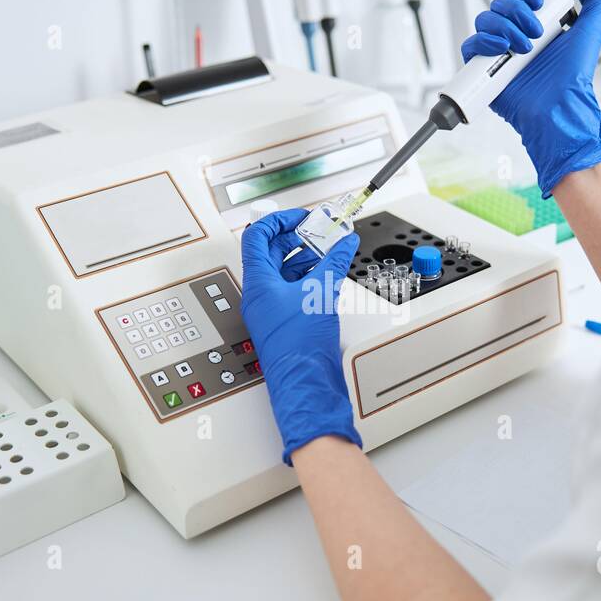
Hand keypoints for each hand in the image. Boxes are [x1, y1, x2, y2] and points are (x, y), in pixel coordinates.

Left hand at [240, 209, 362, 464]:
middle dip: (296, 238)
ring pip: (284, 271)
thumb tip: (344, 242)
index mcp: (257, 283)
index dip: (278, 221)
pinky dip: (309, 276)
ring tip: (328, 249)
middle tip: (320, 230)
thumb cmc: (300, 347)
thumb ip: (333, 262)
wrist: (306, 383)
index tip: (301, 217)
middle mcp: (260, 294)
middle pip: (270, 252)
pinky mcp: (285, 321)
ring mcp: (271, 309)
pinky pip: (293, 289)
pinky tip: (328, 273)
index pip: (257, 237)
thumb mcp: (320, 293)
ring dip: (305, 257)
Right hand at [461, 0, 600, 197]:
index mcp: (536, 24)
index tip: (539, 3)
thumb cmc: (574, 75)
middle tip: (536, 32)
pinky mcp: (482, 68)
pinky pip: (470, 44)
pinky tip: (502, 49)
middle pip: (500, 3)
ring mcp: (498, 51)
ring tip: (524, 48)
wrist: (558, 104)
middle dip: (517, 11)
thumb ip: (596, 0)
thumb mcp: (592, 31)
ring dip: (504, 27)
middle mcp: (515, 34)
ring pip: (484, 20)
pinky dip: (483, 41)